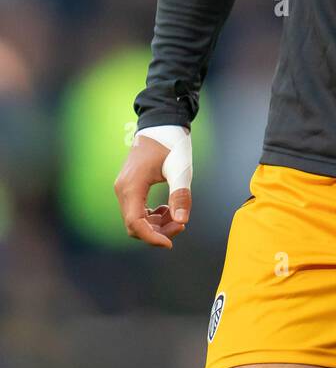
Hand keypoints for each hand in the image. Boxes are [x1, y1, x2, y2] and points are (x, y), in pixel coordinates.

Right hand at [114, 126, 192, 248]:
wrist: (161, 124)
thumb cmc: (171, 143)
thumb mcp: (180, 168)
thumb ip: (180, 195)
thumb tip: (182, 221)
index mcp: (131, 186)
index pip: (135, 223)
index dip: (152, 238)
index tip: (170, 244)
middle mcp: (122, 189)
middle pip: (134, 225)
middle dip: (158, 231)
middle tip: (181, 224)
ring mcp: (124, 188)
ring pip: (135, 219)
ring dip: (156, 224)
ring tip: (177, 215)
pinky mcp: (129, 187)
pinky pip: (136, 210)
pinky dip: (152, 216)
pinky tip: (167, 209)